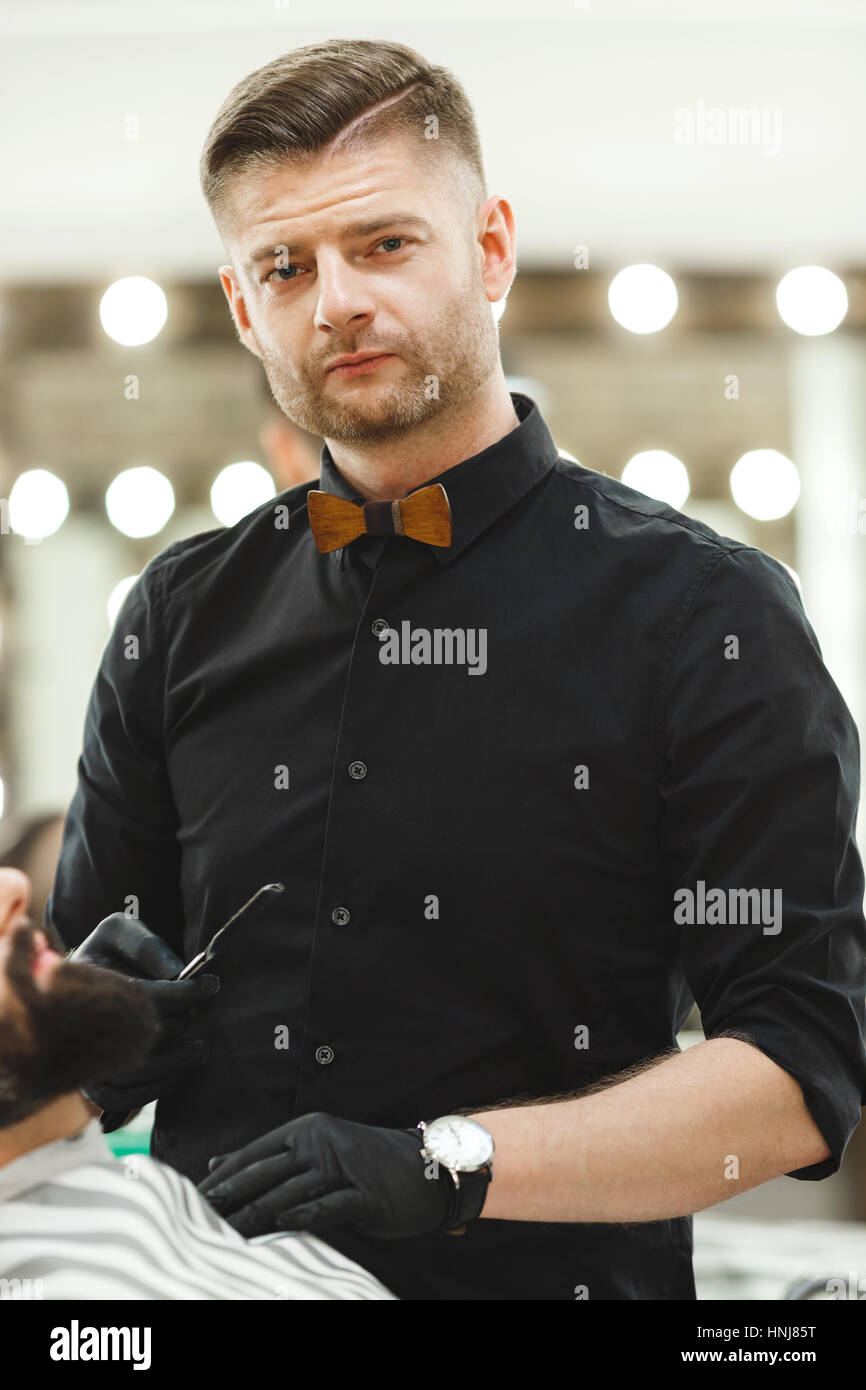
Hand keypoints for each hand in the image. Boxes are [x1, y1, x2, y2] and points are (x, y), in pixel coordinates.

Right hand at [68, 913, 218, 1126]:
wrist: (75, 977)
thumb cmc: (106, 951)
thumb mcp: (120, 931)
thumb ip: (148, 946)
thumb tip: (178, 974)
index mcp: (91, 985)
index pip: (146, 997)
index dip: (185, 993)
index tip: (211, 985)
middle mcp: (82, 1027)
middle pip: (143, 1037)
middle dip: (181, 1026)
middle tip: (203, 1016)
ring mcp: (83, 1057)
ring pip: (132, 1075)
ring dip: (175, 1063)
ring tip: (201, 1048)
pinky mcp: (88, 1080)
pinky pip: (119, 1098)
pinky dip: (150, 1091)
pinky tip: (175, 1074)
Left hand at [197, 1111, 456, 1239]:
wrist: (428, 1165)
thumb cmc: (366, 1163)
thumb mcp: (317, 1150)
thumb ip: (268, 1157)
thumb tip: (217, 1164)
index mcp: (306, 1129)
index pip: (255, 1153)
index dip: (225, 1177)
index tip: (196, 1199)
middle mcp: (321, 1142)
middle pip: (266, 1173)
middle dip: (231, 1198)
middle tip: (202, 1219)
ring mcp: (344, 1166)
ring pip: (290, 1192)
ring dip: (256, 1215)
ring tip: (228, 1234)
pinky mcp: (365, 1193)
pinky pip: (328, 1205)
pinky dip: (304, 1214)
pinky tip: (282, 1224)